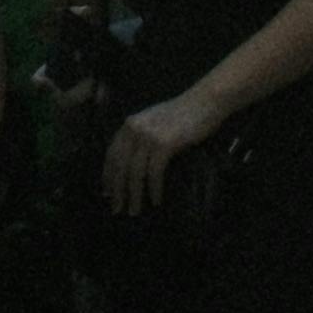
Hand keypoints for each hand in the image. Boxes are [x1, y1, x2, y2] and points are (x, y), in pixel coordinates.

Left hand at [100, 100, 205, 219]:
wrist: (205, 102)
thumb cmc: (182, 115)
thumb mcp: (153, 122)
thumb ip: (140, 138)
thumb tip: (130, 163)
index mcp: (129, 124)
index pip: (111, 154)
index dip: (108, 175)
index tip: (107, 192)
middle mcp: (134, 129)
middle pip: (120, 166)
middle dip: (117, 190)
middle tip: (117, 209)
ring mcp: (148, 136)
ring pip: (135, 172)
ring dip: (134, 195)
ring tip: (134, 210)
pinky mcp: (164, 144)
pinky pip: (154, 172)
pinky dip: (153, 189)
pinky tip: (155, 200)